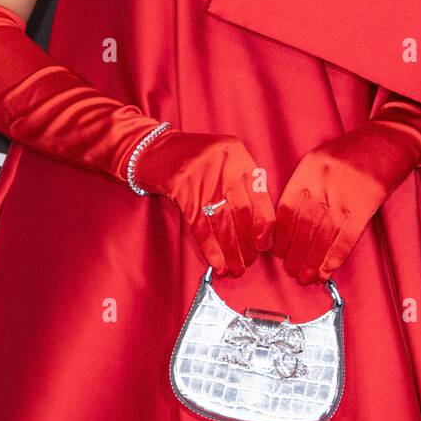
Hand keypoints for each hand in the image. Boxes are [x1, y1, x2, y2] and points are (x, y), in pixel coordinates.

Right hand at [135, 129, 275, 277]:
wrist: (157, 150)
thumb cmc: (196, 158)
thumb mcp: (225, 159)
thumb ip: (243, 183)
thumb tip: (261, 226)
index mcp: (238, 155)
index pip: (260, 196)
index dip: (264, 226)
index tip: (263, 245)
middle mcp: (223, 166)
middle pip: (242, 213)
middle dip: (247, 244)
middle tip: (248, 262)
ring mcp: (202, 180)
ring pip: (223, 223)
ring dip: (231, 252)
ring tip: (235, 270)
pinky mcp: (183, 194)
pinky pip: (201, 228)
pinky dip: (211, 250)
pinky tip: (218, 265)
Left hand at [273, 127, 416, 284]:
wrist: (390, 139)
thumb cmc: (354, 152)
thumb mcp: (323, 159)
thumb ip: (307, 185)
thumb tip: (290, 226)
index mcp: (310, 166)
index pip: (288, 208)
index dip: (282, 236)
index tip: (278, 253)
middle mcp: (325, 178)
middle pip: (304, 224)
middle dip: (296, 254)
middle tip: (292, 272)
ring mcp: (347, 190)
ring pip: (324, 234)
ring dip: (313, 260)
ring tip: (307, 277)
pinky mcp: (367, 200)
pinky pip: (348, 235)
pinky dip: (335, 256)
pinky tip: (327, 270)